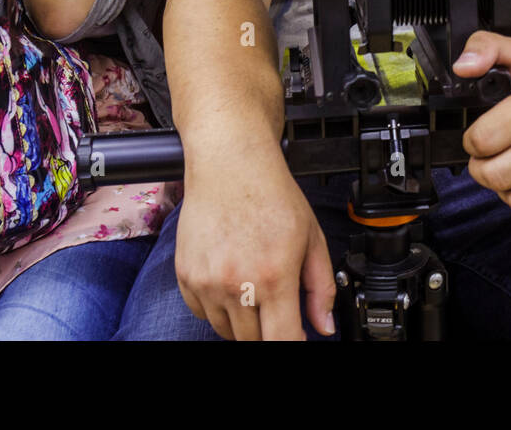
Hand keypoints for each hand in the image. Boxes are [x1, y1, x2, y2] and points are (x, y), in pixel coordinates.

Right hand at [172, 149, 335, 340]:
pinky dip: (218, 307)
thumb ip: (321, 287)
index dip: (292, 344)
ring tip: (253, 288)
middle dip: (268, 332)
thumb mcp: (311, 238)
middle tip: (276, 307)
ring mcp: (207, 282)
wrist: (229, 165)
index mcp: (273, 276)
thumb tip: (324, 325)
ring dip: (242, 322)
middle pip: (252, 342)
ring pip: (226, 331)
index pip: (281, 341)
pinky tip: (230, 281)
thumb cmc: (271, 195)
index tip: (296, 337)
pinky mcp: (186, 277)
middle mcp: (237, 283)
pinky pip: (202, 313)